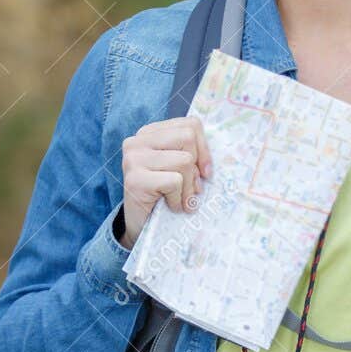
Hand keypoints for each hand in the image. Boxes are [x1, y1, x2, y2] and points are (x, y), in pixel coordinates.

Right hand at [119, 115, 212, 245]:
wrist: (141, 227)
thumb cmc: (165, 196)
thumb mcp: (179, 169)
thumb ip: (191, 152)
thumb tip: (216, 154)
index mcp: (150, 133)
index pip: (190, 124)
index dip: (204, 149)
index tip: (205, 171)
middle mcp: (137, 141)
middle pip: (188, 138)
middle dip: (196, 167)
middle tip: (192, 188)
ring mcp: (133, 159)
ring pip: (184, 161)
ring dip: (189, 187)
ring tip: (180, 199)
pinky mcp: (135, 180)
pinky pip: (174, 181)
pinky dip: (178, 199)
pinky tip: (170, 206)